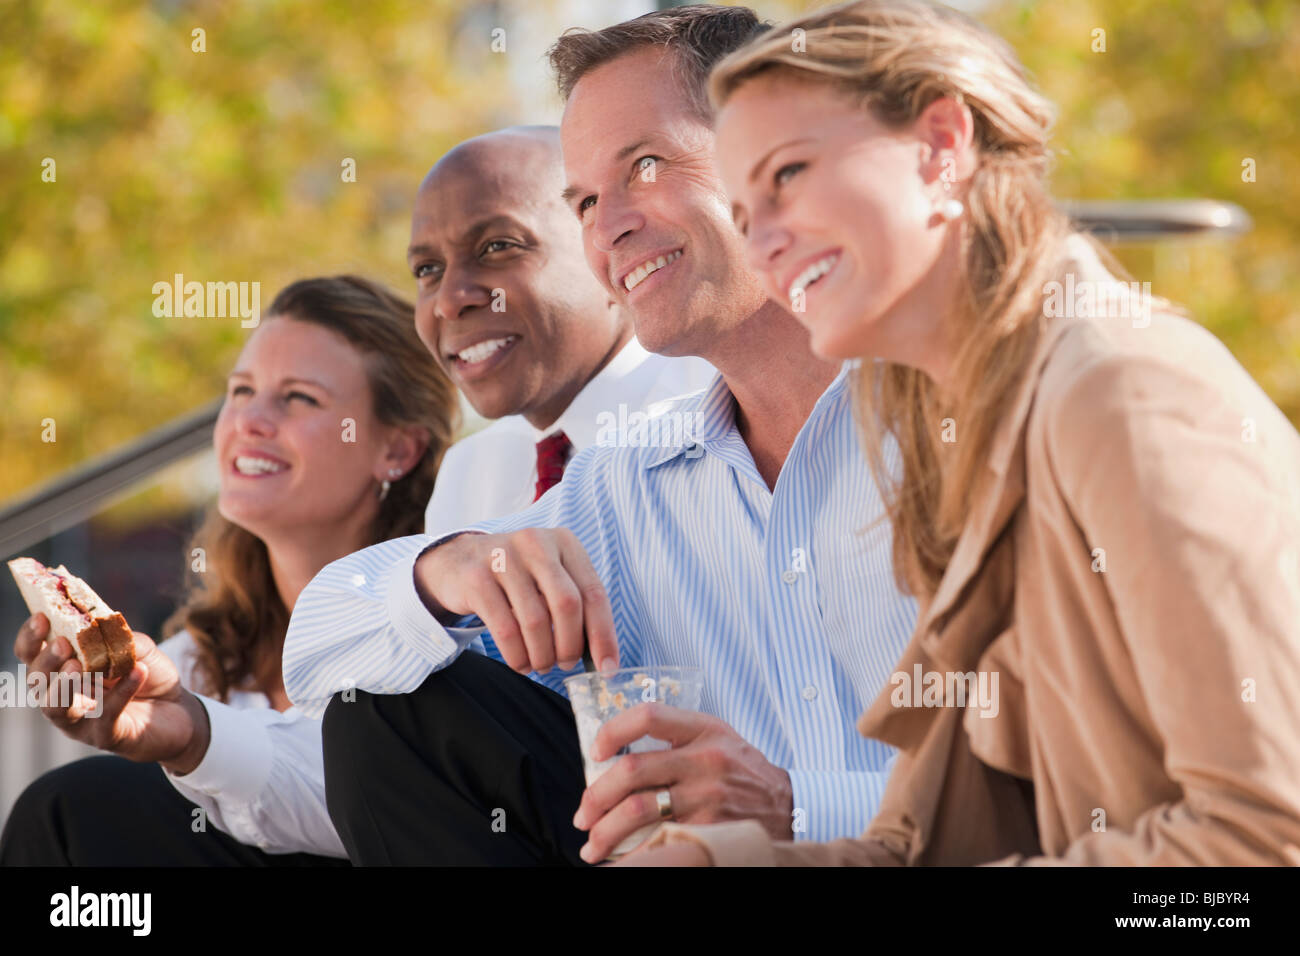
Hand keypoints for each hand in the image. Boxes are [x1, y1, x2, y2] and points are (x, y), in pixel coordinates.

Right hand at [14, 613, 210, 771]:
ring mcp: (81, 720)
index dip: (31, 637)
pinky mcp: (105, 736)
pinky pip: (105, 715)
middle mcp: (64, 697)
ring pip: (55, 708)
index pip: (33, 654)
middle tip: (63, 644)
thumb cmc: (149, 674)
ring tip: (79, 665)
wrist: (179, 709)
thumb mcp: (138, 648)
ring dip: (63, 685)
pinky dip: (121, 692)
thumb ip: (119, 637)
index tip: (41, 617)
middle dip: (46, 661)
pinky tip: (137, 672)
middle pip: (37, 682)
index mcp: (64, 669)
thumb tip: (104, 625)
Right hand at [413, 528, 617, 674]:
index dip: (604, 634)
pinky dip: (517, 656)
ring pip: (535, 621)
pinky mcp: (476, 578)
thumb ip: (577, 606)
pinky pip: (505, 629)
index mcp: (564, 542)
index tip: (608, 668)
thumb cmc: (517, 578)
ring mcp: (503, 558)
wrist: (458, 561)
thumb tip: (602, 657)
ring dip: (542, 655)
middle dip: (570, 645)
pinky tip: (521, 663)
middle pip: (567, 604)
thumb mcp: (549, 578)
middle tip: (565, 664)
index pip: (594, 592)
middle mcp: (535, 543)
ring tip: (541, 665)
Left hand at [571, 704, 792, 861]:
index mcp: (704, 729)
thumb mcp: (718, 737)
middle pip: (633, 771)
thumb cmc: (743, 771)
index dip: (614, 731)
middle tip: (583, 815)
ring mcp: (709, 797)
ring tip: (593, 844)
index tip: (595, 752)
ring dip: (606, 831)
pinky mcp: (712, 829)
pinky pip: (660, 840)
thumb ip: (676, 737)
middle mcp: (706, 759)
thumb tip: (616, 756)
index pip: (649, 716)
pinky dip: (634, 854)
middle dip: (596, 797)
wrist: (790, 806)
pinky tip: (621, 861)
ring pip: (639, 811)